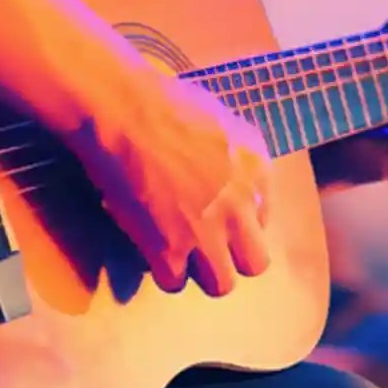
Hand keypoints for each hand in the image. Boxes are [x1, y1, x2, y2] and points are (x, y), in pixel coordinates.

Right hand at [69, 69, 271, 296]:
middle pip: (255, 263)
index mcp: (257, 171)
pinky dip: (162, 272)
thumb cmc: (165, 103)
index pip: (263, 220)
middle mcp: (240, 205)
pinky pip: (175, 282)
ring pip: (221, 284)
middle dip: (233, 259)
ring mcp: (208, 230)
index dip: (237, 223)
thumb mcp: (223, 124)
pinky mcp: (170, 247)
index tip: (216, 216)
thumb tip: (229, 184)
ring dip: (201, 273)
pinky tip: (150, 250)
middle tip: (207, 247)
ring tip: (181, 257)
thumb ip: (235, 160)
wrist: (125, 110)